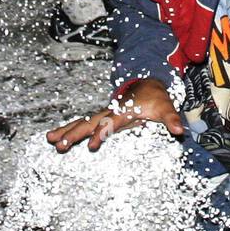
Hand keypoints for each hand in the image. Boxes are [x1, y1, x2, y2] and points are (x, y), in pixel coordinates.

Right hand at [46, 78, 185, 152]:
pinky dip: (69, 129)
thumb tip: (179, 130)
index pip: (111, 124)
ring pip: (82, 122)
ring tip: (50, 139)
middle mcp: (110, 112)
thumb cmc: (155, 98)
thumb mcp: (166, 107)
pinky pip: (83, 124)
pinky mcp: (101, 118)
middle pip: (90, 123)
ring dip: (66, 130)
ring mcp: (103, 114)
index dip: (102, 134)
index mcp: (124, 111)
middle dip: (75, 133)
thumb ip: (171, 118)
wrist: (147, 84)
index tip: (92, 146)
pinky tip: (56, 137)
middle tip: (59, 145)